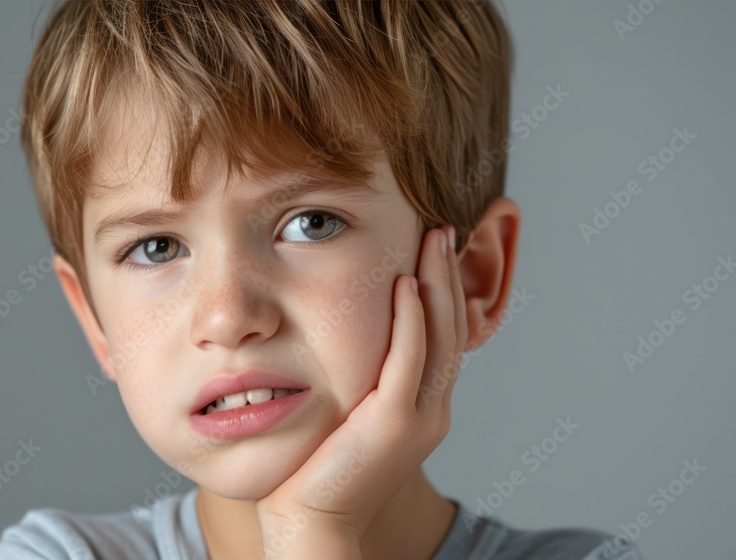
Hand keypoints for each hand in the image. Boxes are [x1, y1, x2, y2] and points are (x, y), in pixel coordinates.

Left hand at [255, 225, 468, 556]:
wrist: (310, 521)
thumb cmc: (315, 467)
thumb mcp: (347, 413)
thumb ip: (359, 379)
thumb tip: (341, 338)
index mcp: (420, 408)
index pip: (440, 336)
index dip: (440, 289)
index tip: (431, 247)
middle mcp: (430, 411)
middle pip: (449, 329)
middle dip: (446, 275)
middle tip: (440, 229)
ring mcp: (418, 418)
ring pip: (438, 337)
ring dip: (436, 284)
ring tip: (432, 239)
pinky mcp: (394, 424)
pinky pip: (410, 360)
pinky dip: (412, 319)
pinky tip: (407, 283)